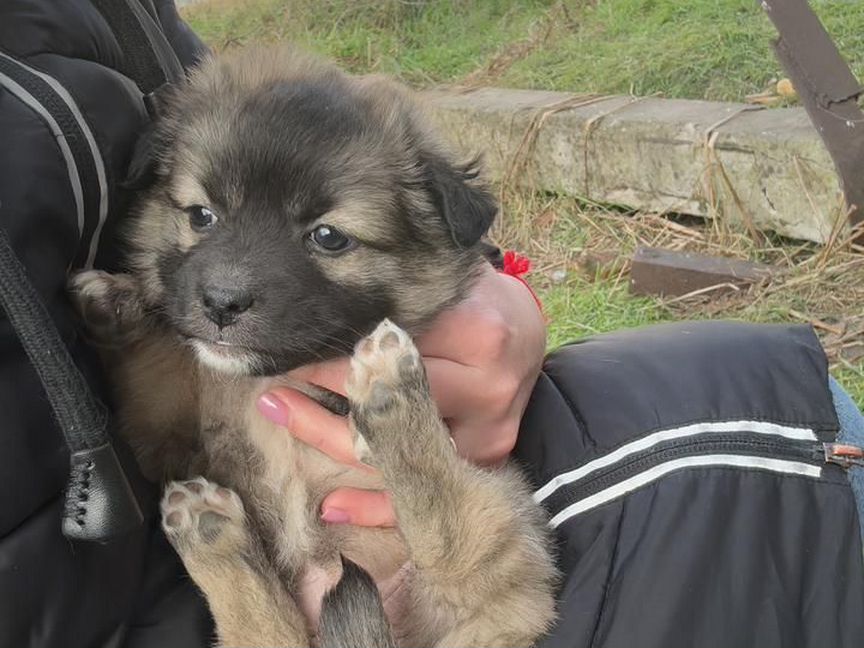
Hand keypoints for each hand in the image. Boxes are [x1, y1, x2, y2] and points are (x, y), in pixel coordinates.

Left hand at [256, 263, 546, 526]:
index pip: (392, 356)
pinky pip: (425, 490)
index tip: (292, 356)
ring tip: (285, 426)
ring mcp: (489, 434)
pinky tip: (332, 506)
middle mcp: (485, 391)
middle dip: (322, 408)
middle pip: (390, 410)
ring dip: (331, 442)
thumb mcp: (446, 290)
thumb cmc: (480, 305)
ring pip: (397, 452)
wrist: (528, 333)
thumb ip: (398, 308)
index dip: (335, 360)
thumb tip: (325, 324)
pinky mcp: (487, 461)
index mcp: (477, 338)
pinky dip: (377, 506)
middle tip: (273, 397)